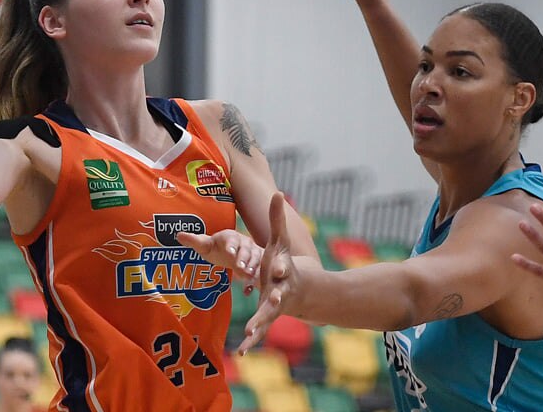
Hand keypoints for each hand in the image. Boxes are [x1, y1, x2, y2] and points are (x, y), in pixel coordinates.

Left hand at [176, 229, 261, 288]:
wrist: (236, 252)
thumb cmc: (219, 248)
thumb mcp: (207, 245)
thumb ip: (195, 241)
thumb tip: (178, 235)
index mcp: (230, 237)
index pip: (231, 239)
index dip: (231, 246)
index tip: (229, 253)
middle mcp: (244, 243)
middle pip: (245, 250)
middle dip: (243, 259)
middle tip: (240, 269)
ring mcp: (253, 253)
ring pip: (255, 259)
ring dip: (252, 268)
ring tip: (248, 276)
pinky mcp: (259, 263)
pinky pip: (260, 270)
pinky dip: (256, 278)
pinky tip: (250, 289)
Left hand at [237, 192, 298, 354]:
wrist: (301, 290)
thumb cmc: (285, 262)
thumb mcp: (282, 242)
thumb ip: (277, 219)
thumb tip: (276, 191)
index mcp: (284, 270)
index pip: (283, 267)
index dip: (280, 267)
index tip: (278, 267)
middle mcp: (282, 289)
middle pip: (279, 293)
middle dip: (276, 296)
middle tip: (273, 297)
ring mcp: (276, 305)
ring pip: (269, 315)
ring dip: (260, 323)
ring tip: (250, 333)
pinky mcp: (269, 316)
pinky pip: (260, 330)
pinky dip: (252, 340)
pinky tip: (241, 351)